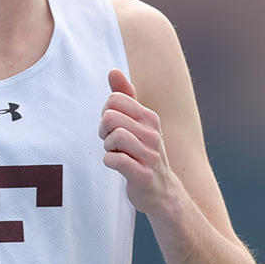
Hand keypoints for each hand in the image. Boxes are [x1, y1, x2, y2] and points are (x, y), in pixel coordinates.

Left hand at [99, 68, 179, 213]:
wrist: (161, 192)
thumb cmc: (143, 154)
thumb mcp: (137, 123)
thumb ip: (125, 96)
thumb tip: (113, 71)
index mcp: (150, 118)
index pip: (115, 99)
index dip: (106, 113)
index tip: (112, 127)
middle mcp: (153, 133)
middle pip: (110, 116)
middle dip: (103, 130)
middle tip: (111, 142)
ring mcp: (150, 155)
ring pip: (114, 136)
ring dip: (107, 147)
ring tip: (115, 153)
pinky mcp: (143, 175)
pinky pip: (115, 160)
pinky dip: (109, 162)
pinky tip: (117, 165)